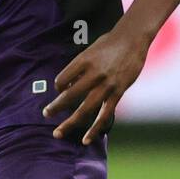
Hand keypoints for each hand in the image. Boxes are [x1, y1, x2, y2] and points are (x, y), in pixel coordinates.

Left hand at [43, 27, 149, 142]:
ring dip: (70, 123)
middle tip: (46, 114)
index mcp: (83, 61)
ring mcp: (107, 85)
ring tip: (57, 133)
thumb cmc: (109, 43)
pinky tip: (85, 139)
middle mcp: (94, 73)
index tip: (60, 89)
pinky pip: (104, 115)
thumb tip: (66, 87)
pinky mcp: (118, 92)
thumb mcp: (89, 50)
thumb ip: (78, 68)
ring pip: (85, 109)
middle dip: (55, 107)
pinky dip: (94, 129)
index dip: (58, 86)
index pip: (62, 79)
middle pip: (69, 96)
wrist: (133, 38)